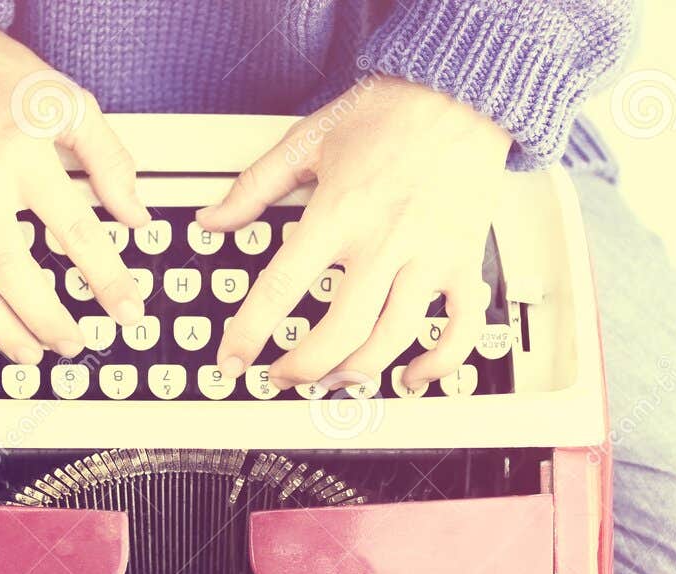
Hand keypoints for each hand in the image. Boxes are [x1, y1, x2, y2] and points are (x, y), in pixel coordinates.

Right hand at [0, 28, 148, 364]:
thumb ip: (108, 159)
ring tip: (28, 351)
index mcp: (21, 154)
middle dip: (49, 319)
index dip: (106, 278)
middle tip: (73, 342)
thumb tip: (135, 215)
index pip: (75, 231)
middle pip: (14, 272)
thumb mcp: (67, 100)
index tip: (127, 309)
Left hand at [199, 75, 510, 389]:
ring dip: (356, 373)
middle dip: (303, 368)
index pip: (281, 287)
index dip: (249, 334)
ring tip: (332, 379)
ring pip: (392, 338)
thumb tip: (212, 220)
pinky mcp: (463, 261)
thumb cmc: (387, 112)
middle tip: (282, 376)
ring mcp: (428, 255)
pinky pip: (460, 327)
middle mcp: (384, 239)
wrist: (459, 90)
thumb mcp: (307, 141)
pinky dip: (439, 363)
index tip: (232, 360)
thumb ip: (254, 186)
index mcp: (339, 211)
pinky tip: (412, 376)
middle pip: (339, 330)